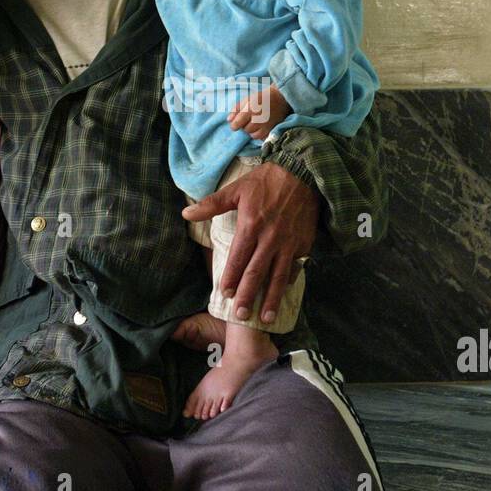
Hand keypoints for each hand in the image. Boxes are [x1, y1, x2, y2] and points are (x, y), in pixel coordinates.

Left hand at [181, 162, 317, 322]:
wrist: (303, 172)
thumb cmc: (266, 180)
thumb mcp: (236, 189)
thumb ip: (211, 205)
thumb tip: (186, 214)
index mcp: (251, 226)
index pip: (238, 258)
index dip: (231, 277)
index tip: (224, 293)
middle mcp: (270, 239)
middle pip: (257, 273)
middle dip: (247, 296)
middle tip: (240, 315)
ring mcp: (289, 243)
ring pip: (278, 276)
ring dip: (271, 299)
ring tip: (265, 318)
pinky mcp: (304, 243)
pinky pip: (295, 266)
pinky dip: (288, 281)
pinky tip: (282, 292)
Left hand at [227, 84, 291, 140]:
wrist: (280, 98)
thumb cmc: (261, 98)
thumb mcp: (247, 99)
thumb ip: (236, 109)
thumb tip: (229, 120)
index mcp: (250, 110)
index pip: (236, 124)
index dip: (234, 125)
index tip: (235, 124)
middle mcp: (258, 119)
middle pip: (245, 129)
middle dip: (244, 126)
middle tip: (248, 120)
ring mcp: (266, 125)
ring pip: (253, 135)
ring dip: (251, 131)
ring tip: (254, 124)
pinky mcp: (272, 129)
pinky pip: (262, 137)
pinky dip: (259, 133)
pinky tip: (260, 127)